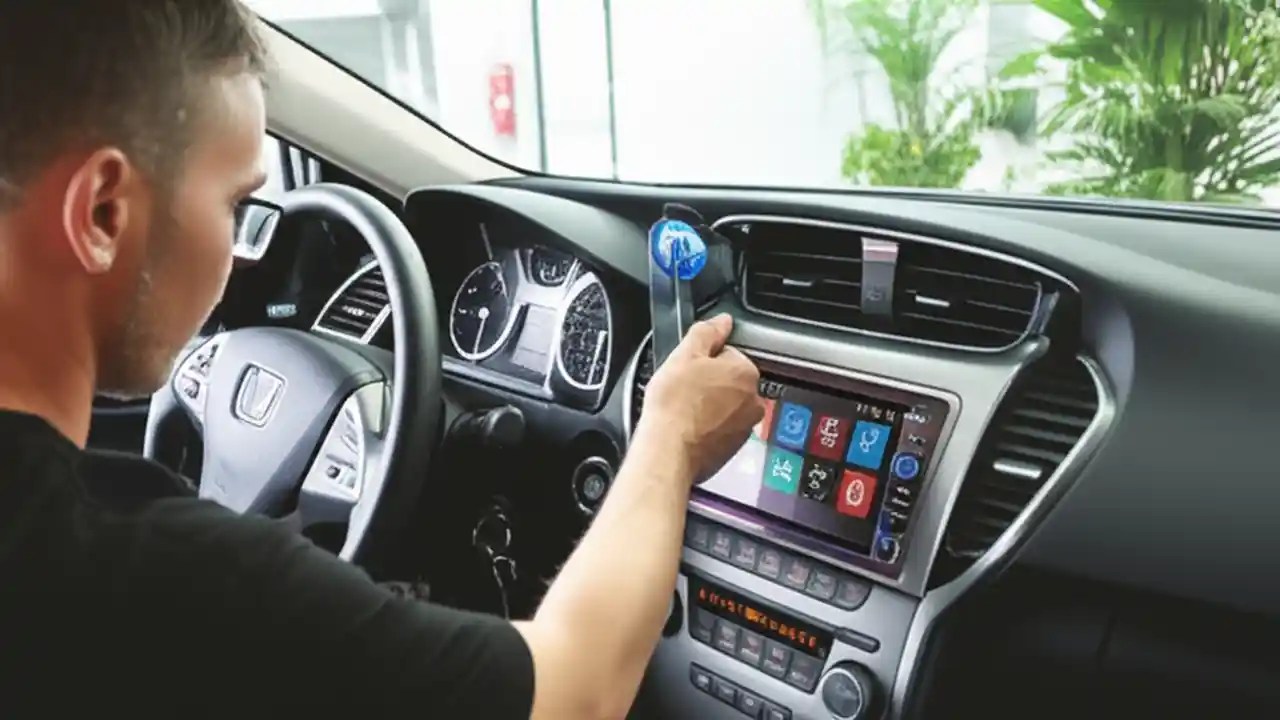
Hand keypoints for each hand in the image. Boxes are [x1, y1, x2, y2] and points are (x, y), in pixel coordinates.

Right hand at [635, 314, 763, 481]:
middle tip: (684, 390)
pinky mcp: (733, 448)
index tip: (689, 370)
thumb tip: (723, 320)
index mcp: (745, 373)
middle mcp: (753, 400)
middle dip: (710, 383)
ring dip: (709, 406)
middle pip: (730, 382)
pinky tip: (689, 428)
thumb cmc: (674, 403)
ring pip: (726, 406)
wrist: (668, 450)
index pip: (728, 354)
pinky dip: (709, 428)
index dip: (704, 360)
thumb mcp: (685, 355)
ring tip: (684, 411)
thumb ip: (707, 332)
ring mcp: (745, 427)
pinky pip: (722, 429)